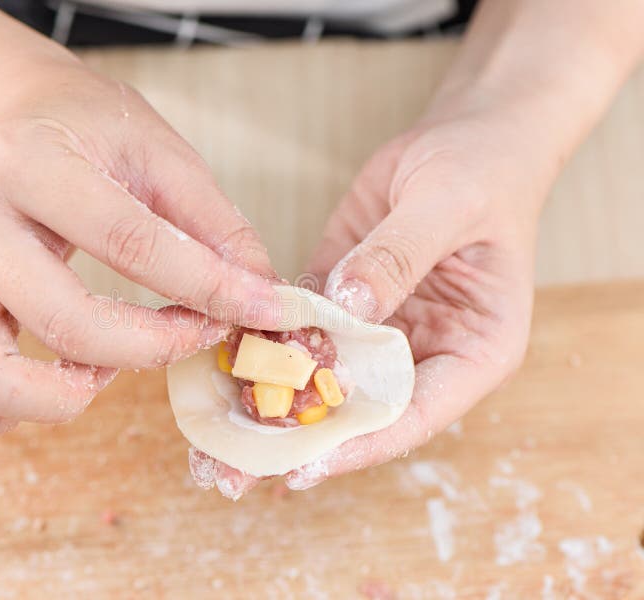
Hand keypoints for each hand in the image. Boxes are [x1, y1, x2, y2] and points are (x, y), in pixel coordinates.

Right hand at [0, 64, 279, 433]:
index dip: (210, 289)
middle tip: (198, 332)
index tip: (266, 311)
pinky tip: (70, 376)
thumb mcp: (160, 151)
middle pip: (66, 322)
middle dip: (155, 347)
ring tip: (116, 363)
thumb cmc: (84, 130)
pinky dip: (16, 409)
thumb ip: (215, 223)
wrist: (7, 117)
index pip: (130, 245)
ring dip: (70, 394)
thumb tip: (263, 294)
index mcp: (28, 162)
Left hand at [196, 107, 550, 497]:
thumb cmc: (483, 170)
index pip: (414, 413)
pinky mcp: (339, 297)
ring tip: (205, 444)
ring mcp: (377, 328)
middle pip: (357, 411)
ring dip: (266, 407)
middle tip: (232, 473)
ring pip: (319, 378)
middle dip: (296, 443)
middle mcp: (422, 352)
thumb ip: (398, 257)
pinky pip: (297, 330)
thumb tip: (347, 307)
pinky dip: (260, 349)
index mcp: (473, 351)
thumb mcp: (448, 206)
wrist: (465, 136)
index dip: (360, 443)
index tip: (304, 464)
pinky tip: (215, 368)